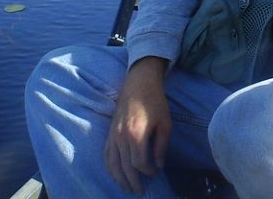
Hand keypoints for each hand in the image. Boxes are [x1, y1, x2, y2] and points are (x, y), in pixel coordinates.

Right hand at [104, 57, 170, 194]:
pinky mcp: (109, 133)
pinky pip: (106, 155)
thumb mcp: (165, 123)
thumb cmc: (155, 102)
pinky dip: (110, 167)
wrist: (139, 84)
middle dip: (132, 182)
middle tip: (140, 192)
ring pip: (112, 164)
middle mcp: (121, 138)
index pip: (139, 163)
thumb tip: (159, 165)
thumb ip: (161, 146)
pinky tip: (116, 174)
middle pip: (124, 168)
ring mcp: (112, 136)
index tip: (156, 173)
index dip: (148, 172)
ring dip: (119, 179)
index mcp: (136, 135)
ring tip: (127, 188)